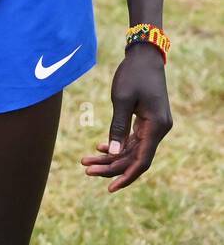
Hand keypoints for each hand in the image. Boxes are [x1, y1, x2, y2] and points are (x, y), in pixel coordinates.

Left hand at [81, 45, 171, 191]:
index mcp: (156, 126)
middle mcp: (159, 129)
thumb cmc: (132, 74)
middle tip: (86, 169)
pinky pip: (133, 140)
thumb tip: (114, 154)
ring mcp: (154, 126)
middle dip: (110, 166)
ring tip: (86, 161)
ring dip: (111, 157)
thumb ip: (118, 127)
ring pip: (132, 150)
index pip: (141, 161)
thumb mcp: (122, 100)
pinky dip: (118, 145)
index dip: (125, 176)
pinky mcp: (147, 121)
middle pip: (134, 158)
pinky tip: (100, 148)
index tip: (109, 187)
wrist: (144, 56)